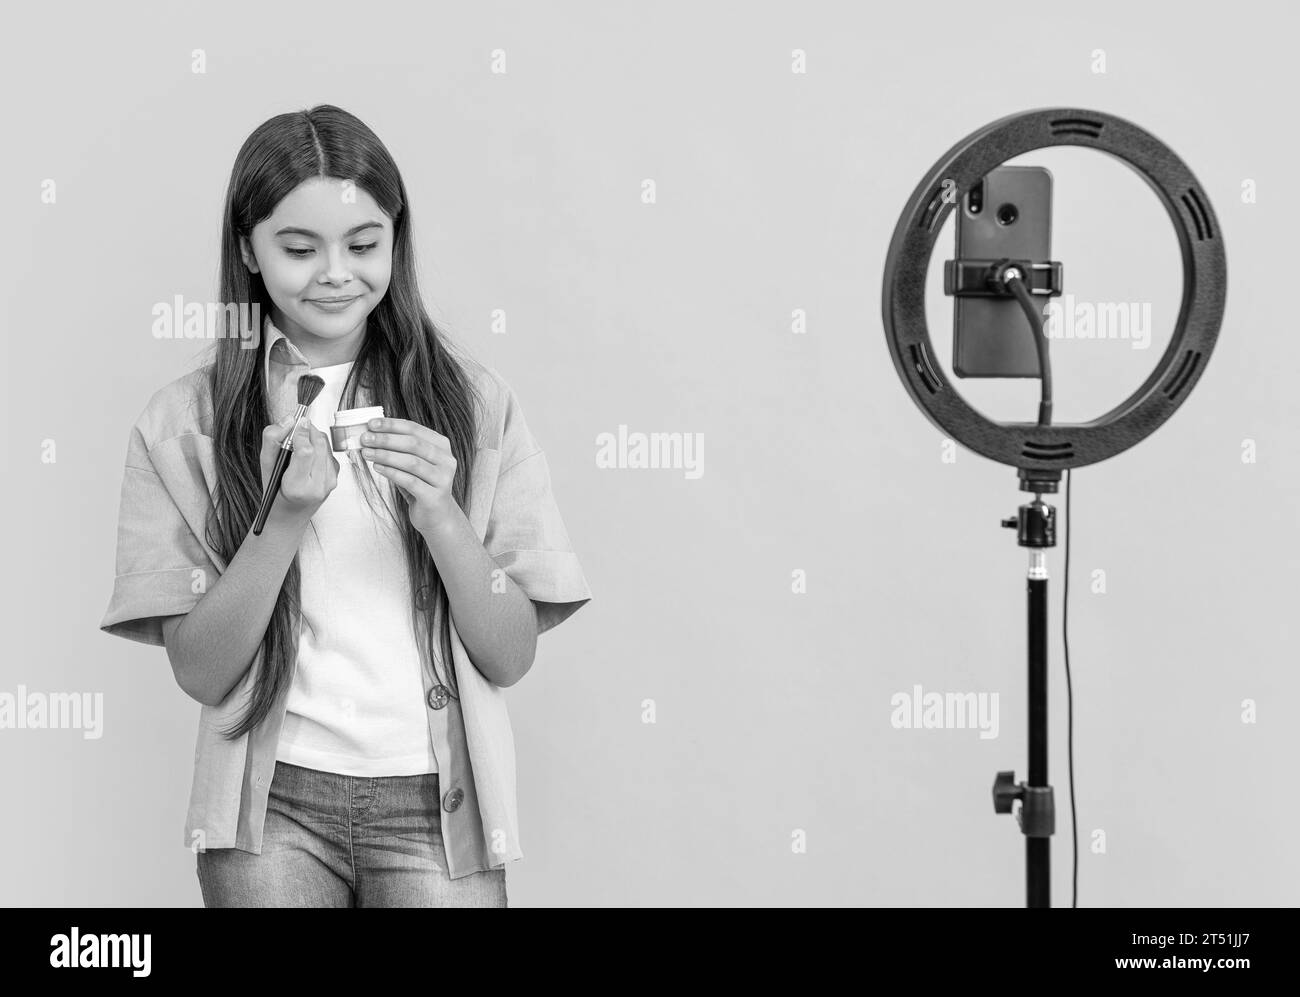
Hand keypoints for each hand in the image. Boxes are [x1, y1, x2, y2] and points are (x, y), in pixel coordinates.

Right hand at [260, 413, 338, 521]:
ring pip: (325, 445)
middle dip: (307, 430)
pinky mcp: (336, 477)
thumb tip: (289, 420)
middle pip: (319, 445)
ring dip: (313, 436)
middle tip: (295, 425)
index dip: (301, 433)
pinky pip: (329, 452)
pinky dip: (318, 446)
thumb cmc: (275, 490)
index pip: (306, 453)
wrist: (290, 514)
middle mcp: (318, 487)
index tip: (296, 421)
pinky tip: (307, 453)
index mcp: (297, 487)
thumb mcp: (265, 466)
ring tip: (298, 440)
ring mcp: (330, 483)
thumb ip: (272, 440)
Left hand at [359, 417, 458, 535]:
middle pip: (413, 444)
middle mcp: (446, 460)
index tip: (371, 424)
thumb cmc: (421, 485)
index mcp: (441, 446)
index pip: (415, 429)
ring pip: (412, 462)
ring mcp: (443, 478)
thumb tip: (371, 434)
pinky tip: (377, 467)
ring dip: (386, 455)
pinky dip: (391, 472)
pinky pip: (410, 481)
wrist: (437, 516)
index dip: (391, 425)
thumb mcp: (413, 463)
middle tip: (365, 439)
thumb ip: (399, 448)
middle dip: (386, 439)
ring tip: (367, 453)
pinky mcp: (435, 496)